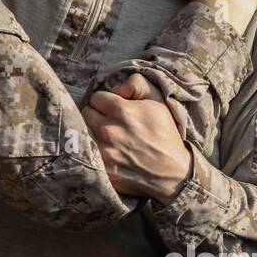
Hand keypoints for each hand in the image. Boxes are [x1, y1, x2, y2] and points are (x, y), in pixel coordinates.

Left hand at [82, 74, 191, 201]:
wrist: (172, 172)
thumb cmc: (165, 134)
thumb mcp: (158, 100)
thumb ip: (136, 84)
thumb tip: (116, 88)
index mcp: (121, 110)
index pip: (96, 98)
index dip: (105, 102)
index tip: (112, 109)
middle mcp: (108, 129)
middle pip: (86, 113)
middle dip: (96, 115)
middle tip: (108, 122)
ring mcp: (103, 151)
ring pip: (83, 132)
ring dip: (92, 132)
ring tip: (107, 137)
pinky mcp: (102, 169)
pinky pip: (87, 153)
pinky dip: (93, 151)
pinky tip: (107, 152)